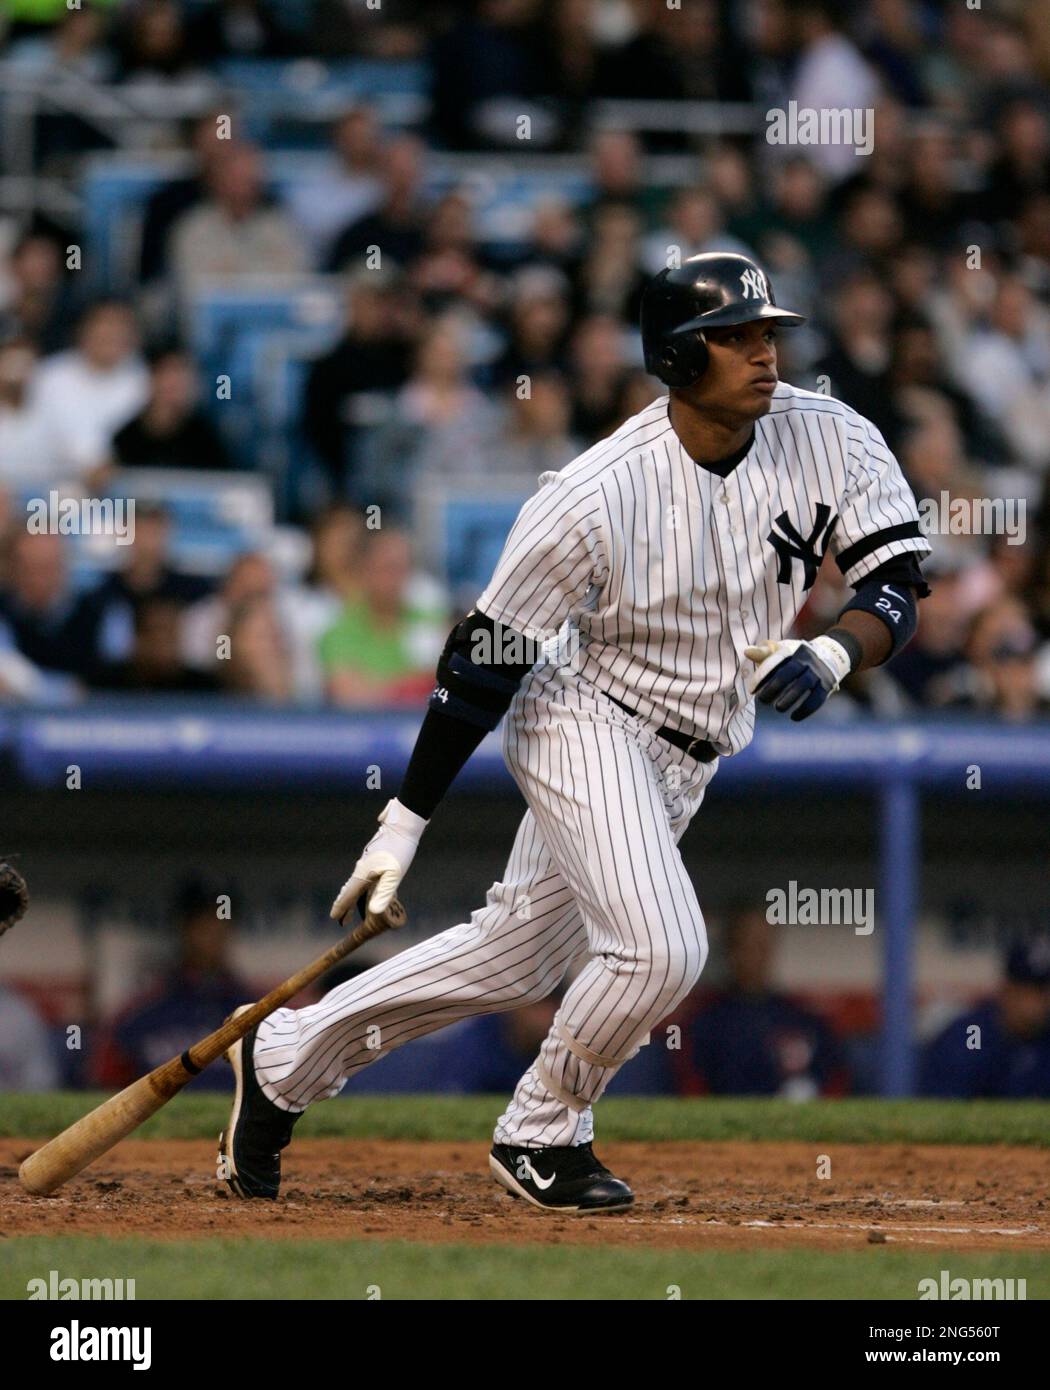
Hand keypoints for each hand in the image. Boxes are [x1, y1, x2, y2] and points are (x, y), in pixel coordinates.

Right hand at [330, 799, 427, 924]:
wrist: (402, 825)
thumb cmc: (400, 849)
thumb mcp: (394, 875)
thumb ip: (384, 893)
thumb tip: (374, 912)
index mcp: (364, 874)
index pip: (349, 894)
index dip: (341, 907)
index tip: (333, 917)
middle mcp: (362, 868)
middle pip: (350, 890)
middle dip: (345, 904)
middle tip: (340, 918)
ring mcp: (367, 862)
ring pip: (356, 883)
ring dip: (352, 896)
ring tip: (351, 906)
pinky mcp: (373, 858)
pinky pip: (362, 877)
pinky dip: (360, 887)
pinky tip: (365, 888)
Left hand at [745, 636, 852, 721]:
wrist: (831, 654)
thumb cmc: (796, 656)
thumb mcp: (781, 650)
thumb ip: (763, 652)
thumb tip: (747, 652)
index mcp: (791, 651)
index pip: (774, 661)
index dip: (762, 675)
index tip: (752, 690)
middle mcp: (805, 659)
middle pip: (788, 672)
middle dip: (773, 687)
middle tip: (762, 700)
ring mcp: (817, 672)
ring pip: (803, 685)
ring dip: (790, 698)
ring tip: (778, 708)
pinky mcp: (827, 684)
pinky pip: (817, 698)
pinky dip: (806, 709)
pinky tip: (794, 717)